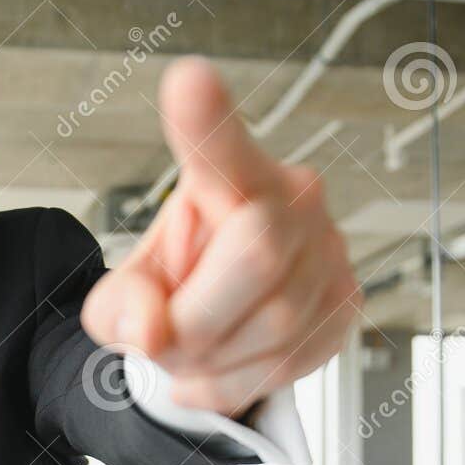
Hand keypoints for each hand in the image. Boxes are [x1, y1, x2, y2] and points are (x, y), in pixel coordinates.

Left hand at [81, 56, 360, 418]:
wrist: (222, 322)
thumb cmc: (180, 283)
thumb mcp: (129, 290)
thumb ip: (120, 307)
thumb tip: (148, 332)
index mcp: (234, 177)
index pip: (223, 150)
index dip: (207, 120)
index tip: (189, 80)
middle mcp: (296, 202)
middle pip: (257, 256)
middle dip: (195, 318)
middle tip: (159, 338)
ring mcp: (331, 255)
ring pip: (274, 325)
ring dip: (210, 360)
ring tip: (187, 351)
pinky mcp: (344, 309)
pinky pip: (286, 366)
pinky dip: (232, 384)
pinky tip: (214, 368)